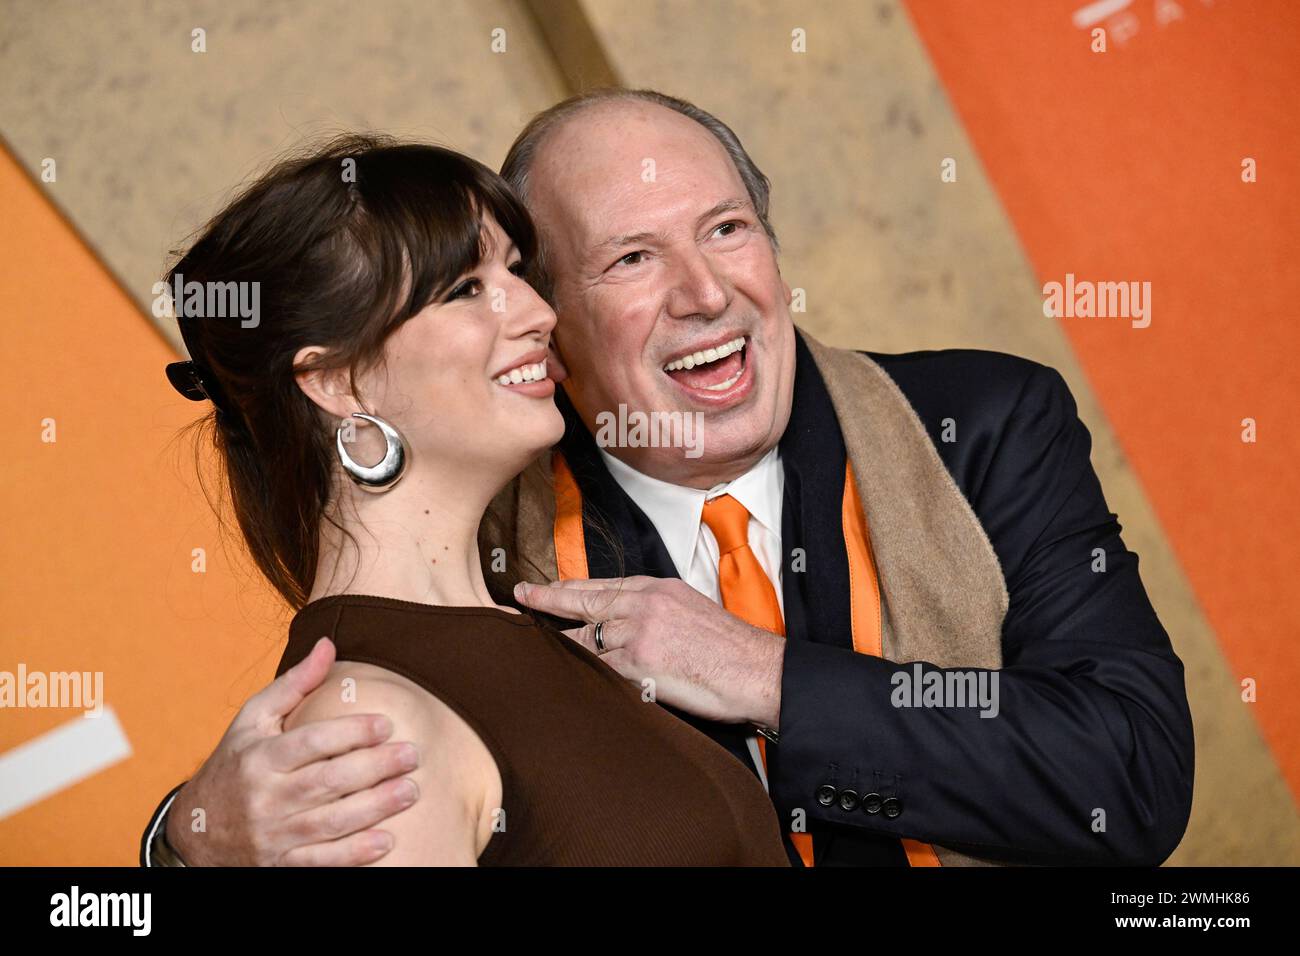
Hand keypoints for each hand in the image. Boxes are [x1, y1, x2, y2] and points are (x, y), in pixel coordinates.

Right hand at [166, 638, 419, 865]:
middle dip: (376, 767)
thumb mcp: (253, 720)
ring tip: (411, 790)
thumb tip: (328, 644)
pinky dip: (354, 854)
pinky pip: (321, 862)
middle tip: (412, 754)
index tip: (387, 724)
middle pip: (328, 782)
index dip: (352, 732)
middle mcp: (265, 798)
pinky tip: (386, 841)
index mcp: (260, 758)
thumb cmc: (235, 764)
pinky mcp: (280, 866)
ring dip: (376, 808)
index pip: (311, 742)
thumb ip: (293, 684)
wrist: (194, 832)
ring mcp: (273, 836)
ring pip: (330, 823)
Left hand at [513, 576, 783, 726]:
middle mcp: (644, 603)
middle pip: (584, 600)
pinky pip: (596, 668)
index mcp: (659, 588)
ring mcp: (638, 631)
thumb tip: (633, 624)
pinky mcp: (637, 662)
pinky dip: (578, 673)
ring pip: (584, 638)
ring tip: (531, 647)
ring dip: (559, 645)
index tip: (547, 586)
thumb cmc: (732, 650)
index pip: (604, 584)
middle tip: (520, 596)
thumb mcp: (693, 610)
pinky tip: (558, 676)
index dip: (570, 586)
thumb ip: (658, 611)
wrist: (756, 670)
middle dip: (547, 599)